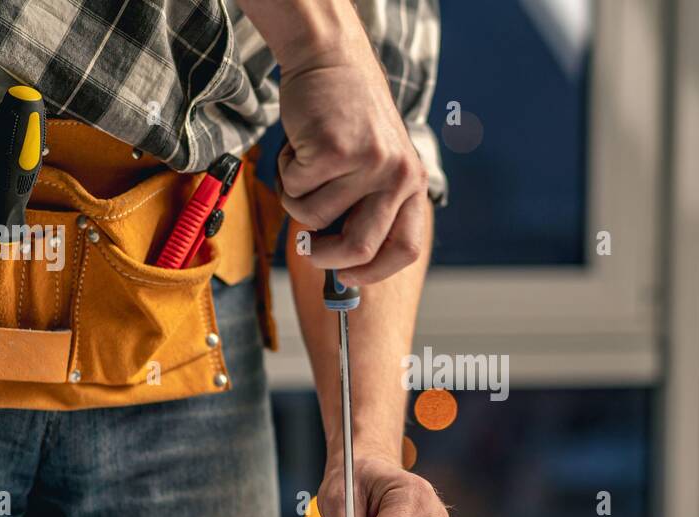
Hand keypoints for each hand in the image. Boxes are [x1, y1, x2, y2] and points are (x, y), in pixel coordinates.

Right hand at [276, 29, 428, 284]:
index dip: (374, 272)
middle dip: (325, 256)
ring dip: (295, 198)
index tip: (348, 277)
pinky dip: (285, 172)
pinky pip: (295, 188)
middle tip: (307, 248)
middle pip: (360, 247)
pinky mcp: (335, 150)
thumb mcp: (374, 164)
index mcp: (413, 185)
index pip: (405, 249)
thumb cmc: (347, 119)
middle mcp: (399, 176)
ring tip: (303, 166)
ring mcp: (369, 163)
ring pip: (315, 217)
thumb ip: (365, 208)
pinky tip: (298, 145)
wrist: (332, 59)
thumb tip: (337, 265)